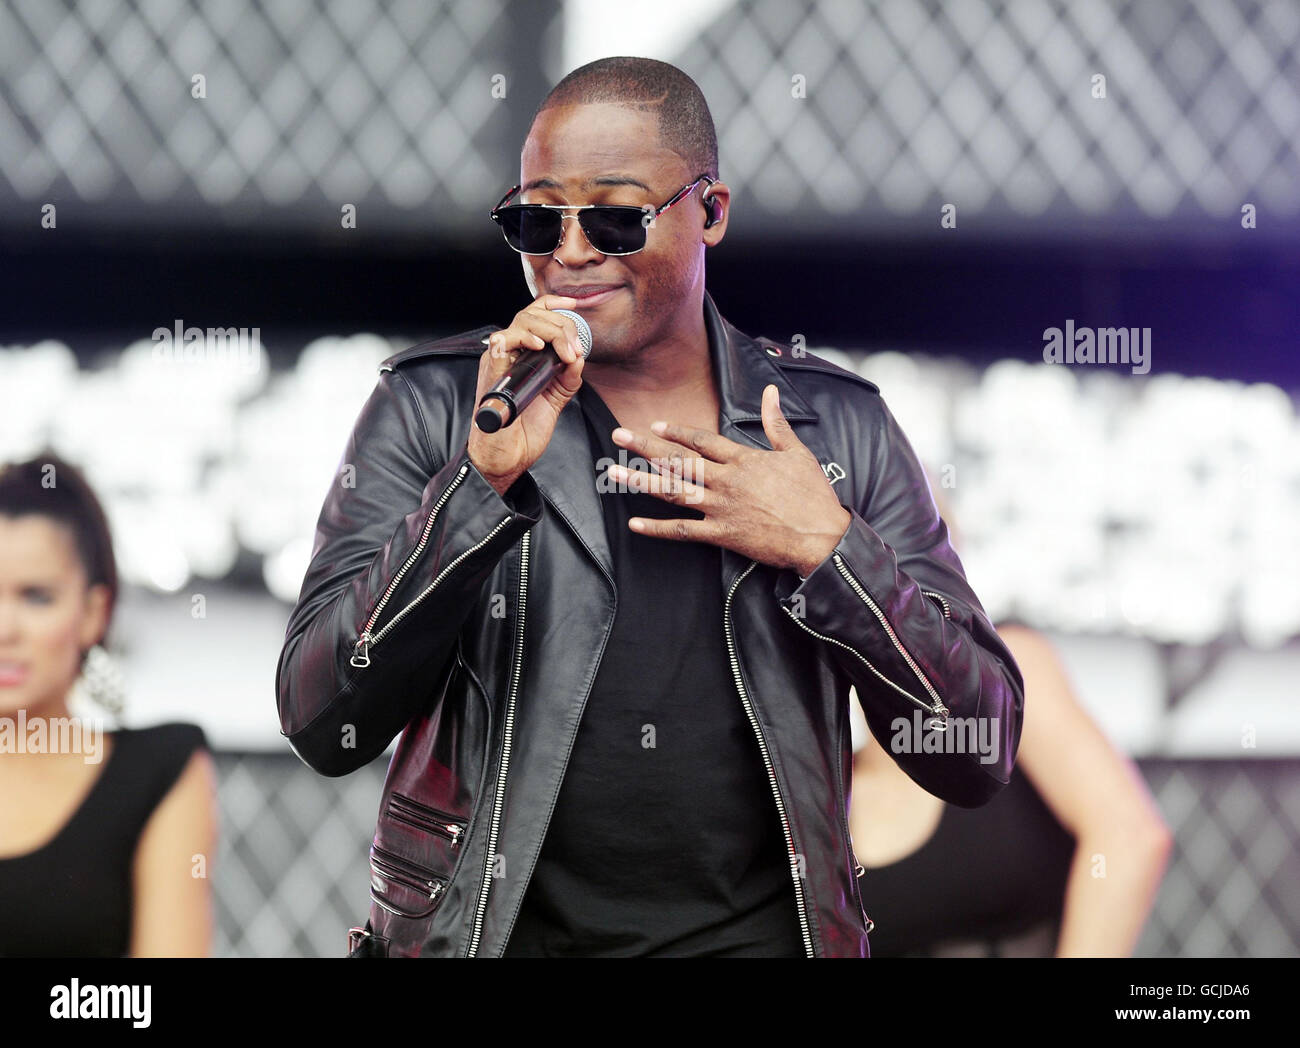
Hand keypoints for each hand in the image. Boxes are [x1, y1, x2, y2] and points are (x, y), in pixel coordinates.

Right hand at [467, 294, 584, 494]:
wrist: (506, 459)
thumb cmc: (523, 432)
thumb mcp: (555, 400)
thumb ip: (568, 378)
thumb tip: (580, 357)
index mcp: (521, 357)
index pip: (534, 316)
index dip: (554, 305)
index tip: (575, 306)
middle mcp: (508, 355)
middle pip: (532, 314)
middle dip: (561, 324)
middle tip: (574, 349)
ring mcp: (499, 362)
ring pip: (520, 322)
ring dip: (549, 331)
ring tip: (565, 352)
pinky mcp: (492, 373)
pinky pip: (502, 342)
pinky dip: (522, 338)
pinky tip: (538, 347)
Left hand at [604, 384, 850, 574]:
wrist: (821, 536)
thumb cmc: (813, 496)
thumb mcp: (797, 453)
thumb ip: (777, 423)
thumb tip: (770, 391)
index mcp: (743, 459)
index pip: (702, 441)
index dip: (676, 432)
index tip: (654, 424)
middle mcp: (726, 481)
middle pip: (678, 460)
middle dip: (645, 447)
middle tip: (619, 436)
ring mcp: (721, 508)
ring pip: (673, 491)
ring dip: (642, 481)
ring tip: (614, 473)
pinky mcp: (722, 534)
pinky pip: (683, 531)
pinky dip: (658, 528)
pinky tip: (634, 524)